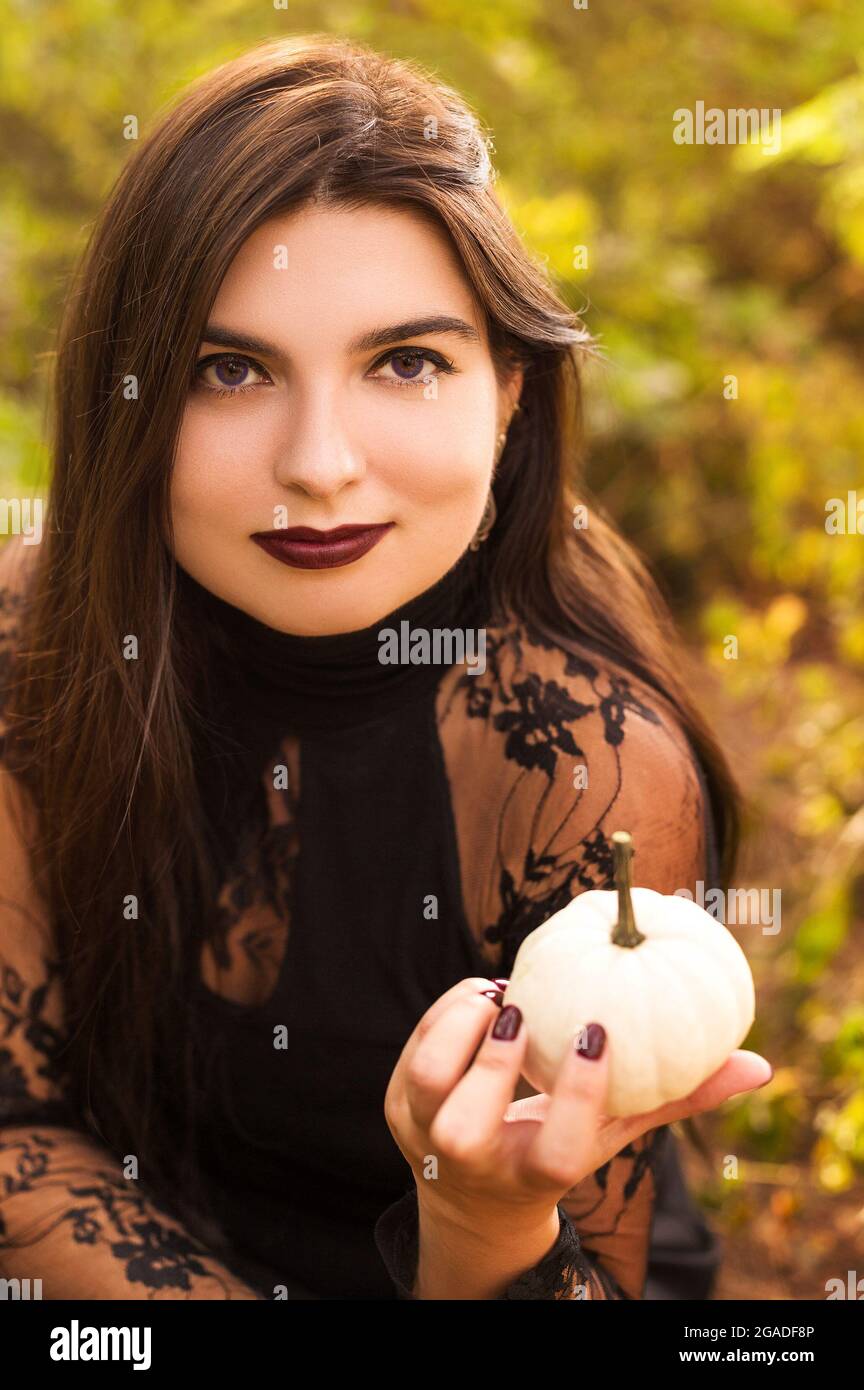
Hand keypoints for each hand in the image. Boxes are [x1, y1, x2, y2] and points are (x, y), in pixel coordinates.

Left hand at [383, 976, 772, 1233]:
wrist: (474, 1197)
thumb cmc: (556, 1148)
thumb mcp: (612, 1133)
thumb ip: (674, 1098)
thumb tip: (755, 1066)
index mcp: (534, 1175)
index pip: (557, 1151)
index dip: (577, 1095)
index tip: (598, 1035)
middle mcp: (474, 1164)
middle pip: (468, 1126)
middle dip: (493, 1064)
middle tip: (524, 1008)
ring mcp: (425, 1136)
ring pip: (427, 1080)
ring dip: (458, 1028)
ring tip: (497, 996)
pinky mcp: (399, 1104)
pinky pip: (412, 1050)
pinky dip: (444, 1014)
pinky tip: (481, 997)